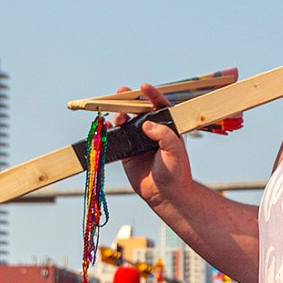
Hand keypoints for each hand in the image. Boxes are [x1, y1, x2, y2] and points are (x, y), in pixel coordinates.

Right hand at [113, 74, 235, 210]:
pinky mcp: (127, 152)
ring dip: (120, 114)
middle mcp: (152, 132)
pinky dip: (109, 129)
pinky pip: (116, 137)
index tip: (144, 87)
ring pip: (126, 121)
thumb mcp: (175, 152)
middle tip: (122, 92)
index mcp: (168, 128)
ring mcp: (138, 141)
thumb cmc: (176, 173)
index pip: (160, 106)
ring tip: (118, 117)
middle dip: (130, 100)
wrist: (165, 195)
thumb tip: (147, 123)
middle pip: (139, 110)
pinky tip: (106, 124)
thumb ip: (164, 135)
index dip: (152, 95)